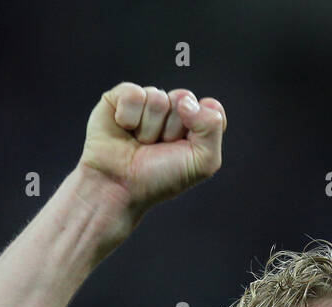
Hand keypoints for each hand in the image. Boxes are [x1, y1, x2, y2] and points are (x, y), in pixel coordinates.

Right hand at [78, 82, 225, 225]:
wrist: (119, 187)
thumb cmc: (159, 178)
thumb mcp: (202, 162)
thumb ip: (212, 127)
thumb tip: (187, 100)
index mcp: (194, 126)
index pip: (211, 107)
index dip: (201, 125)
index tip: (187, 146)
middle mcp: (171, 111)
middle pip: (184, 98)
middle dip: (172, 129)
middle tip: (158, 147)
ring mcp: (146, 103)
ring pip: (158, 98)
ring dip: (149, 128)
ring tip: (139, 143)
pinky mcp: (120, 98)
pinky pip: (134, 94)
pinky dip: (129, 117)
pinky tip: (123, 129)